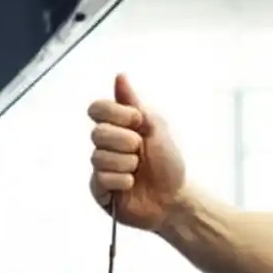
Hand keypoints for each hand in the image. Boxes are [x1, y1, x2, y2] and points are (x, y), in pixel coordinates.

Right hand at [87, 74, 186, 231]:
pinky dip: (122, 180)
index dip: (117, 115)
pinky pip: (101, 178)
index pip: (97, 109)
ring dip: (126, 163)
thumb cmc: (168, 162)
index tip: (138, 122)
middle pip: (97, 132)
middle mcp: (105, 145)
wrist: (174, 196)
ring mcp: (100, 167)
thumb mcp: (156, 126)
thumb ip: (134, 103)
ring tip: (137, 170)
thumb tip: (120, 75)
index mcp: (117, 126)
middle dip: (126, 141)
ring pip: (99, 156)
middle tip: (140, 150)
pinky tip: (131, 185)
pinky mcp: (99, 190)